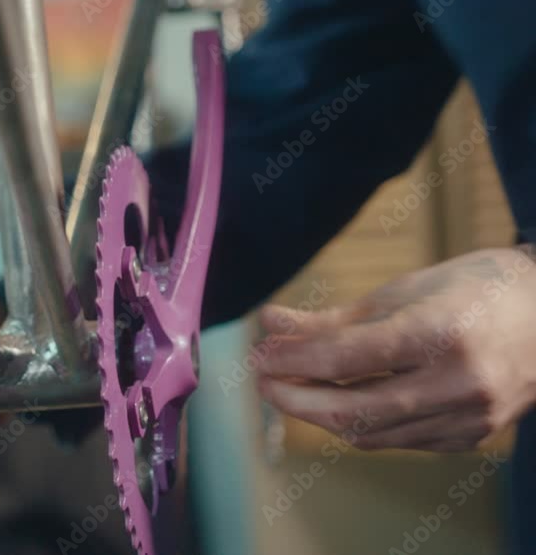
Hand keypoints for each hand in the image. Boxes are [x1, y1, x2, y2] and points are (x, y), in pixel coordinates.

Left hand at [256, 246, 535, 451]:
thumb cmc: (473, 289)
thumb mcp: (402, 291)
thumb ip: (332, 318)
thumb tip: (269, 325)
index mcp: (440, 332)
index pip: (344, 358)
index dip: (291, 361)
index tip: (257, 356)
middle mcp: (458, 382)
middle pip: (352, 410)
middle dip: (295, 400)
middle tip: (263, 382)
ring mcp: (469, 417)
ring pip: (371, 434)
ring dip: (322, 416)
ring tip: (293, 389)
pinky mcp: (472, 437)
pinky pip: (398, 441)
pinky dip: (361, 425)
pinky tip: (341, 403)